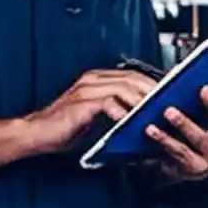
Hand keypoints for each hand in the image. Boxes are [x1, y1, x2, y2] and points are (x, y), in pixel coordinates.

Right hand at [24, 69, 158, 153]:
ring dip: (142, 101)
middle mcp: (93, 80)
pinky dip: (123, 111)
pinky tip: (131, 121)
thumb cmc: (65, 128)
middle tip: (170, 105)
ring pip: (124, 87)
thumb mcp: (96, 117)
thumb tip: (143, 120)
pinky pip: (109, 102)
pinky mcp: (81, 103)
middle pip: (133, 78)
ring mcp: (86, 89)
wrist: (37, 133)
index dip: (153, 84)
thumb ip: (117, 112)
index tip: (170, 97)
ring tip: (156, 114)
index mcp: (97, 80)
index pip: (133, 75)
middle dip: (154, 91)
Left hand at [145, 81, 207, 181]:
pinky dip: (165, 139)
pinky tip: (151, 129)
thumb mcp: (203, 113)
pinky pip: (180, 152)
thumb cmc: (196, 127)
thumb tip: (196, 76)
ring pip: (201, 138)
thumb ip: (206, 99)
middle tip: (205, 89)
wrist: (183, 163)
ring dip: (184, 123)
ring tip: (168, 111)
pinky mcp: (195, 167)